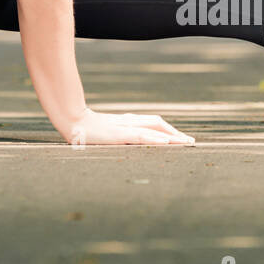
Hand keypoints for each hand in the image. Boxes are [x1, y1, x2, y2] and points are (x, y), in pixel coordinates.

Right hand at [63, 108, 195, 145]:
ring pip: (154, 129)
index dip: (170, 129)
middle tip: (191, 142)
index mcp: (129, 121)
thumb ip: (119, 135)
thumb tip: (130, 141)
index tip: (182, 138)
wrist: (71, 122)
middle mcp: (130, 121)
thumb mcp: (107, 133)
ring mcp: (125, 127)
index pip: (155, 123)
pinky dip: (155, 139)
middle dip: (176, 133)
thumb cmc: (86, 129)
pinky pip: (141, 136)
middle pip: (159, 124)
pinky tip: (166, 142)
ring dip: (171, 137)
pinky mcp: (119, 134)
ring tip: (185, 143)